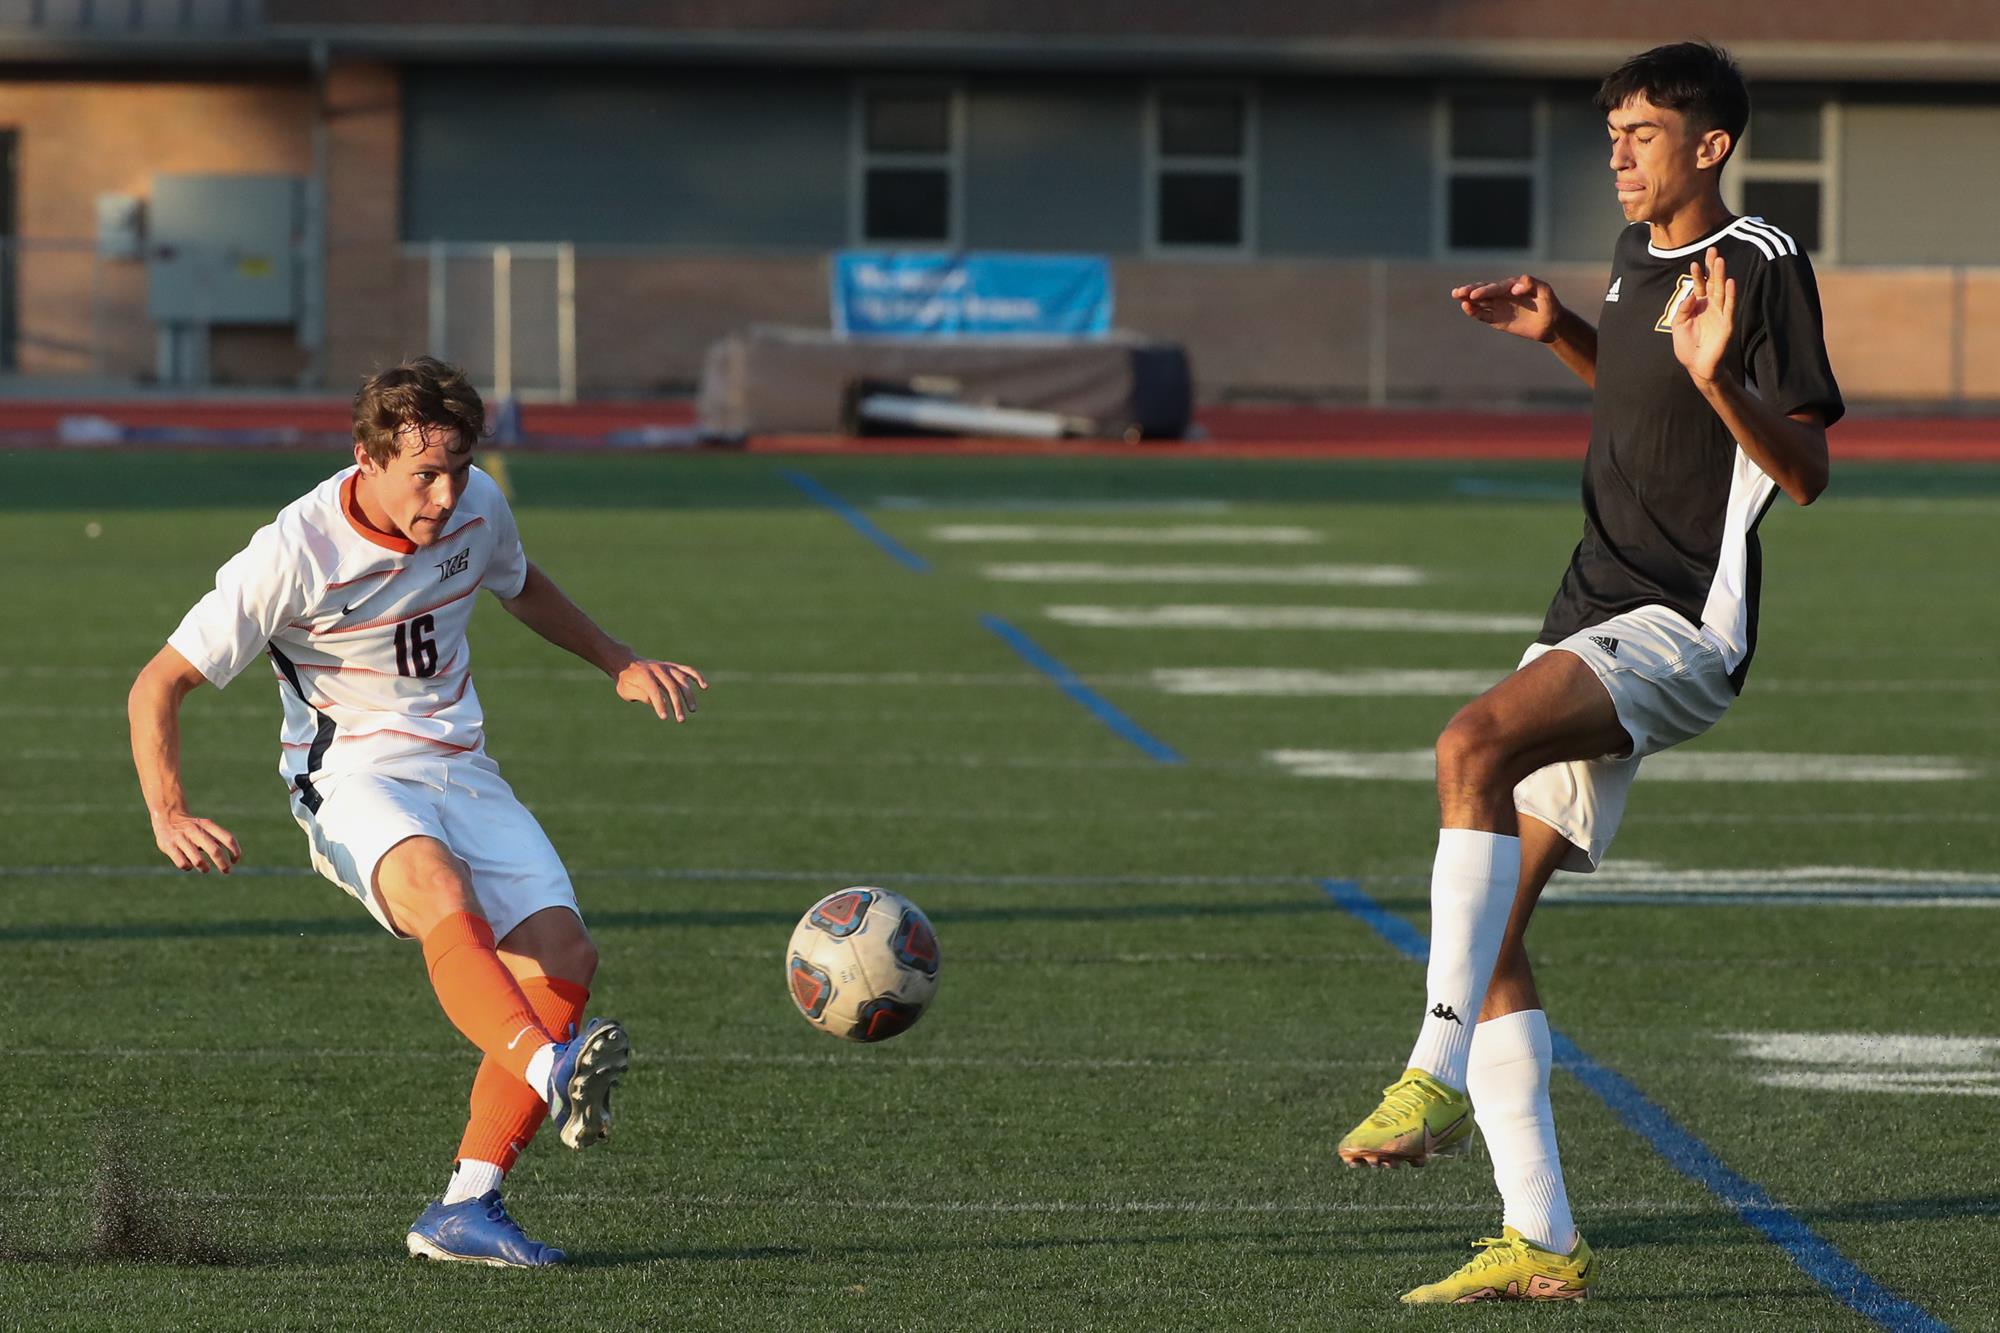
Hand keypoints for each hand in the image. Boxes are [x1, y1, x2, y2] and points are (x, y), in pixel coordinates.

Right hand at [151, 810, 240, 873]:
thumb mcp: (206, 827)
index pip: (228, 839)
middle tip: (226, 871)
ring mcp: (181, 839)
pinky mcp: (168, 847)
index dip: (235, 851)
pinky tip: (188, 865)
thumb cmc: (191, 827)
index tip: (235, 861)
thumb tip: (233, 855)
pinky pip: (182, 863)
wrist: (166, 816)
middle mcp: (195, 831)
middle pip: (215, 851)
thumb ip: (218, 838)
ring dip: (204, 868)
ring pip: (198, 860)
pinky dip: (188, 867)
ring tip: (205, 869)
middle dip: (223, 864)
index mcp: (207, 825)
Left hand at [616, 658, 707, 720]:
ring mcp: (667, 667)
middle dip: (677, 704)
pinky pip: (688, 670)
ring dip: (689, 695)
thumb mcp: (625, 690)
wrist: (627, 663)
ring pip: (682, 680)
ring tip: (693, 710)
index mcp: (644, 676)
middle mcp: (657, 669)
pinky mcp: (673, 667)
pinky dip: (697, 677)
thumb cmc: (625, 681)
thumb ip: (639, 695)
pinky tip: (704, 687)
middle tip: (681, 720)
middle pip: (671, 687)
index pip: (654, 691)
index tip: (664, 717)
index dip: (660, 704)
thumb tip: (653, 700)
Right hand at [1451, 274, 1562, 342]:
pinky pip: (1483, 315)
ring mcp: (1498, 307)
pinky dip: (1474, 312)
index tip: (1475, 294)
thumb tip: (1514, 288)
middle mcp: (1502, 295)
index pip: (1495, 287)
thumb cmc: (1549, 304)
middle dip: (1469, 291)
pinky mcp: (1497, 320)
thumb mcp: (1545, 291)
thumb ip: (1532, 283)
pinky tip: (1466, 309)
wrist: (1551, 324)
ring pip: (1479, 302)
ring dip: (1467, 300)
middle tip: (1457, 292)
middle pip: (1483, 291)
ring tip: (1456, 297)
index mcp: (1511, 286)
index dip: (1485, 290)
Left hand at [1671, 247, 1735, 386]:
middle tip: (1713, 250)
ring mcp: (1720, 314)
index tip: (1694, 263)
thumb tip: (1691, 295)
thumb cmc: (1687, 346)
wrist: (1697, 366)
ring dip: (1722, 276)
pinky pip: (1730, 306)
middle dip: (1712, 267)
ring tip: (1720, 261)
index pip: (1700, 286)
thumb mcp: (1678, 325)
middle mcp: (1711, 307)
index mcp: (1699, 306)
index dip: (1698, 275)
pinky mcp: (1727, 323)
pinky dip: (1731, 294)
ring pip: (1722, 291)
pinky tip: (1730, 282)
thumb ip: (1682, 309)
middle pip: (1713, 283)